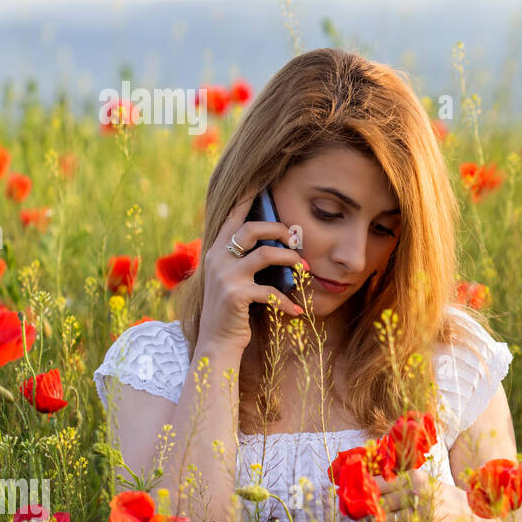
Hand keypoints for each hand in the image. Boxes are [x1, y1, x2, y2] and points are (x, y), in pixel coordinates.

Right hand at [196, 185, 310, 351]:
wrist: (216, 342)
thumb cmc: (233, 309)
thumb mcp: (234, 278)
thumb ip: (246, 258)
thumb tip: (280, 241)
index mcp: (217, 249)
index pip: (233, 214)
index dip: (248, 196)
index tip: (262, 179)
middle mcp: (217, 258)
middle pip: (252, 228)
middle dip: (280, 229)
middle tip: (297, 240)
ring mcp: (225, 276)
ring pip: (266, 255)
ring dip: (291, 260)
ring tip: (305, 270)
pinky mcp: (236, 296)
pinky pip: (270, 292)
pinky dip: (287, 302)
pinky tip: (297, 311)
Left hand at [358, 466, 474, 521]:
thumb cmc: (451, 503)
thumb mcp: (432, 486)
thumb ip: (408, 486)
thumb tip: (376, 488)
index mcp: (419, 480)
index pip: (385, 484)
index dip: (368, 490)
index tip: (356, 494)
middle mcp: (419, 496)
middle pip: (383, 503)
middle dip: (367, 510)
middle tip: (356, 514)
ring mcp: (422, 516)